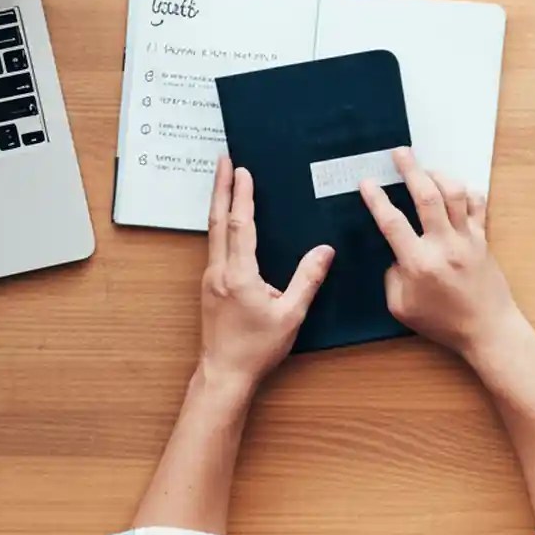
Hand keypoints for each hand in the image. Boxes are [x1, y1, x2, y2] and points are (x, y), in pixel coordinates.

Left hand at [199, 156, 334, 393]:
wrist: (224, 374)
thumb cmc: (257, 348)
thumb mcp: (291, 315)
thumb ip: (308, 280)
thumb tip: (325, 251)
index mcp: (239, 275)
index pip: (240, 225)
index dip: (242, 196)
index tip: (243, 171)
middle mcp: (219, 272)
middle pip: (218, 220)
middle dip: (220, 187)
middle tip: (222, 159)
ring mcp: (210, 278)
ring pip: (212, 231)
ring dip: (218, 203)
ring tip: (223, 180)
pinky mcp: (209, 286)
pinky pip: (213, 245)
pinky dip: (219, 224)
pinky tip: (226, 220)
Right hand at [359, 148, 528, 363]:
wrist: (488, 329)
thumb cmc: (442, 323)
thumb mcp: (401, 307)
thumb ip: (391, 276)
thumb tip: (392, 251)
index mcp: (419, 264)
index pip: (393, 223)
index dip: (376, 199)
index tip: (366, 182)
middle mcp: (444, 246)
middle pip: (427, 196)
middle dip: (411, 170)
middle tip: (399, 152)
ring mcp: (467, 240)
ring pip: (454, 193)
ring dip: (438, 174)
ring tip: (424, 168)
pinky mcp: (483, 239)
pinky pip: (476, 204)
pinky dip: (465, 190)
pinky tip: (453, 187)